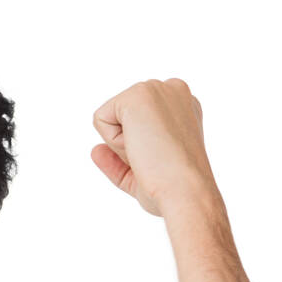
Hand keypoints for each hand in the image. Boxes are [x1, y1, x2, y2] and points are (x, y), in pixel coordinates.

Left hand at [91, 79, 216, 216]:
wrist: (186, 191)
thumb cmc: (173, 188)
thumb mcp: (145, 172)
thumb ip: (121, 159)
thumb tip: (96, 150)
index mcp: (183, 107)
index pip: (137, 123)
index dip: (140, 149)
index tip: (164, 160)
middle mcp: (173, 90)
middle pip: (122, 119)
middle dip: (129, 146)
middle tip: (156, 159)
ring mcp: (156, 89)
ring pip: (111, 119)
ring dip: (121, 146)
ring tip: (150, 153)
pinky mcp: (137, 94)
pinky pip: (100, 120)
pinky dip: (113, 142)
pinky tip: (141, 147)